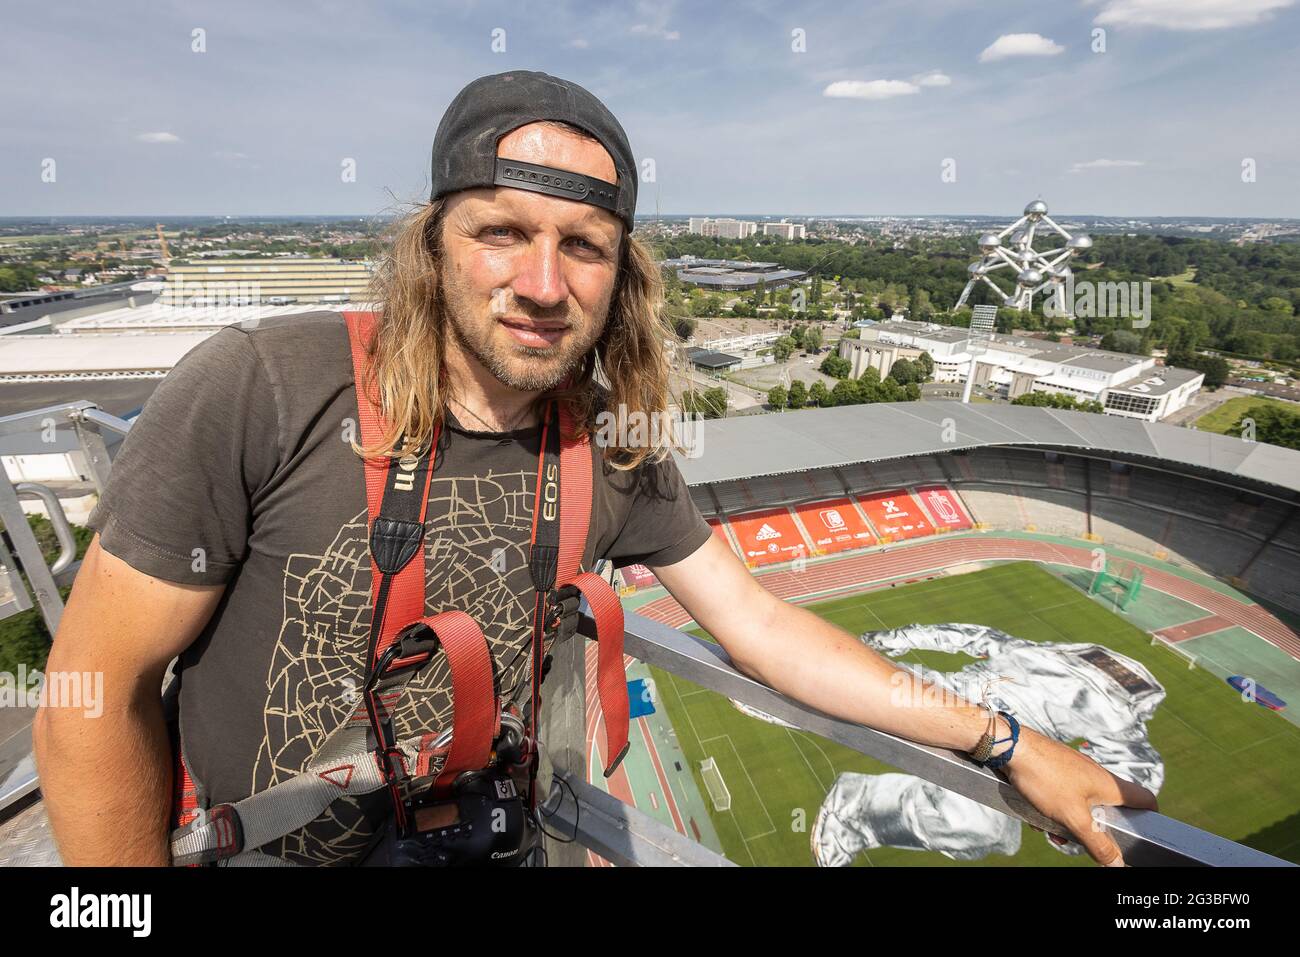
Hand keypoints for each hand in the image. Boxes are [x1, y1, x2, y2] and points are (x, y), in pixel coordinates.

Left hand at [1000, 726, 1158, 865]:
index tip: (1138, 835)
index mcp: (1110, 785)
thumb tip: (1117, 863)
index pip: (1146, 800)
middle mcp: (1097, 776)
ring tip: (1051, 832)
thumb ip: (1097, 842)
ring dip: (1069, 823)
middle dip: (1095, 830)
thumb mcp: (1073, 818)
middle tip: (1080, 840)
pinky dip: (1053, 810)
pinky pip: (1063, 798)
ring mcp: (1077, 772)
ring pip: (1083, 806)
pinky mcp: (1057, 771)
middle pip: (1110, 810)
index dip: (1149, 818)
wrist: (1010, 748)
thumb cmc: (1045, 778)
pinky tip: (1036, 819)